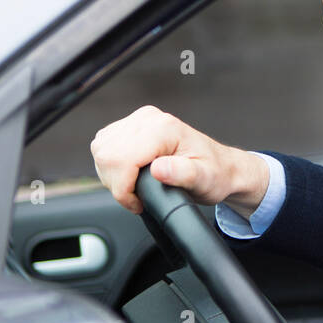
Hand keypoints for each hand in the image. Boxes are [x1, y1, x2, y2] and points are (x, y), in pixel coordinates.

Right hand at [89, 105, 267, 216]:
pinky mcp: (131, 126)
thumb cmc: (215, 173)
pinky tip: (131, 175)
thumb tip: (159, 169)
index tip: (137, 202)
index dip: (124, 188)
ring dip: (112, 175)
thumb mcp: (205, 179)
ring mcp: (138, 120)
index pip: (122, 159)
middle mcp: (148, 119)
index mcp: (165, 129)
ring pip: (101, 150)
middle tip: (137, 197)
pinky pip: (104, 146)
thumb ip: (183, 174)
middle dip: (117, 183)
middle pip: (107, 155)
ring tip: (136, 186)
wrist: (221, 166)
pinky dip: (111, 166)